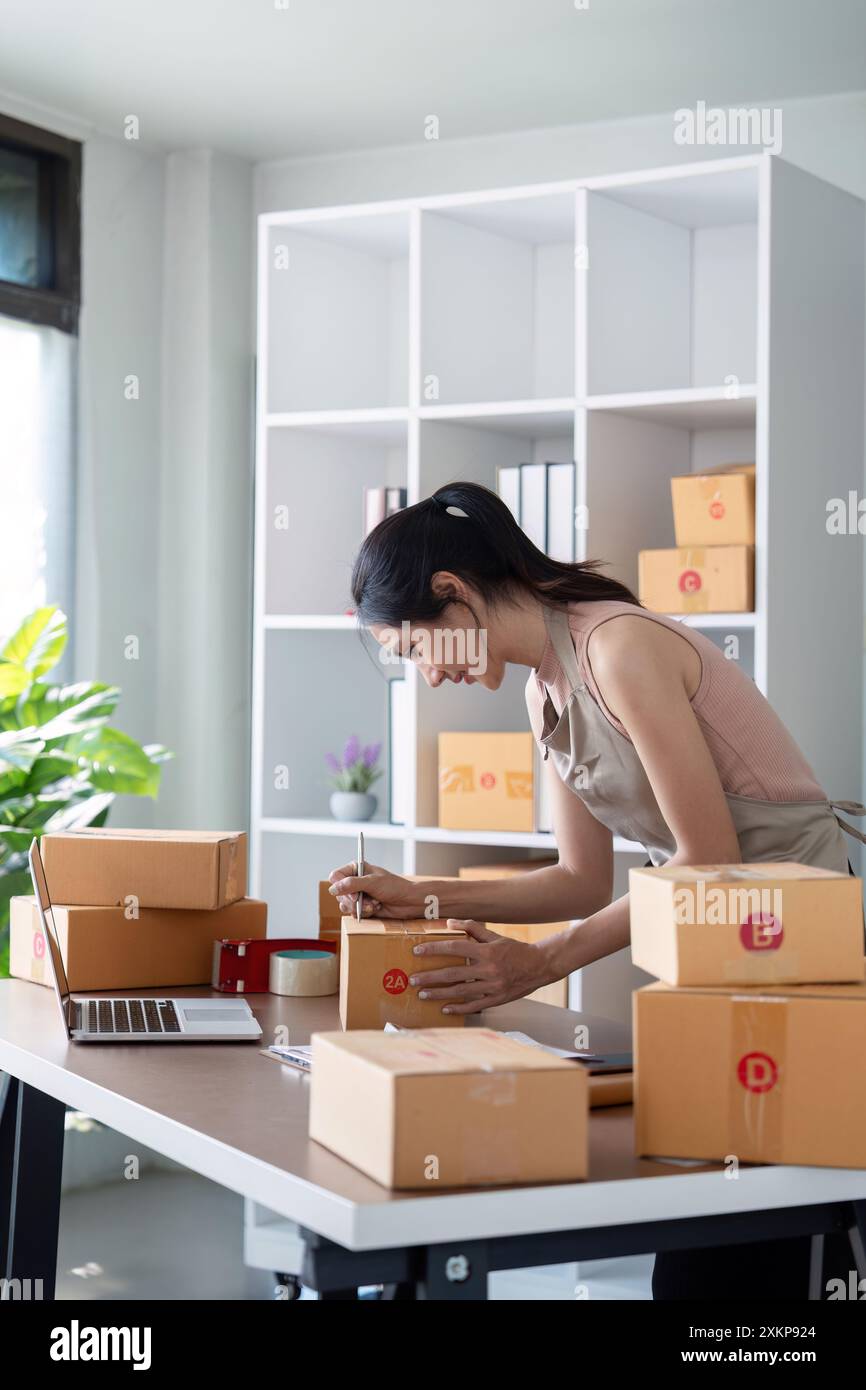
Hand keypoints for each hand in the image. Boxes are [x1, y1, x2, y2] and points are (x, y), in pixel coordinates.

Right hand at [328, 861, 421, 919]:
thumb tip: (332, 889)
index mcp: (357, 869)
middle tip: (364, 901)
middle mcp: (355, 882)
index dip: (340, 887)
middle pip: (338, 893)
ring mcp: (358, 895)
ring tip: (374, 904)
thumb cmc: (395, 887)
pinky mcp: (362, 907)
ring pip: (345, 905)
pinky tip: (376, 908)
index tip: (354, 895)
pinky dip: (365, 913)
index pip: (336, 876)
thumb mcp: (372, 883)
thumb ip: (351, 884)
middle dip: (353, 901)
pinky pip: (353, 913)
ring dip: (360, 907)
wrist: (409, 902)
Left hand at [410, 919, 553, 1015]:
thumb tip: (449, 922)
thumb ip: (472, 928)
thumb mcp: (494, 936)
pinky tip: (444, 1009)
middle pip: (453, 973)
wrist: (539, 966)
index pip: (454, 948)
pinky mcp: (496, 999)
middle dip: (430, 977)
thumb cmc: (515, 949)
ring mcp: (492, 986)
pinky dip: (458, 1008)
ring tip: (422, 995)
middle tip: (412, 979)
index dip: (434, 949)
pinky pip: (474, 1005)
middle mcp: (488, 969)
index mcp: (486, 951)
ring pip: (460, 991)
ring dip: (439, 994)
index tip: (416, 951)